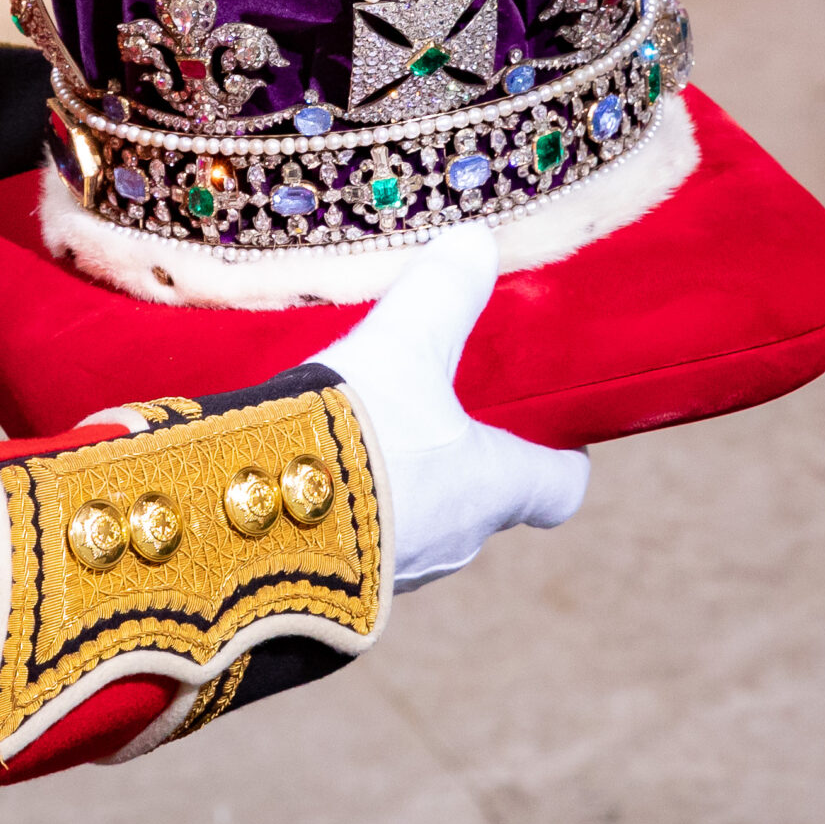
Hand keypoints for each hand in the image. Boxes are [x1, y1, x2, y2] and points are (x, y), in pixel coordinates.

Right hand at [310, 223, 589, 590]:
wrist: (263, 515)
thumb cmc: (361, 432)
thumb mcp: (403, 345)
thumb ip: (443, 292)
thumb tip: (477, 241)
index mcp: (495, 483)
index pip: (561, 488)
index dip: (562, 459)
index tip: (554, 435)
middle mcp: (460, 539)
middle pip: (488, 501)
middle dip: (469, 463)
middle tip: (441, 412)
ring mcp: (403, 570)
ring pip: (425, 525)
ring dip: (408, 488)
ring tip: (368, 436)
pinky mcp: (346, 583)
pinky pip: (367, 543)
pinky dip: (356, 509)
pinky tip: (319, 472)